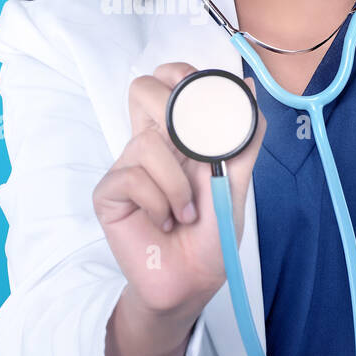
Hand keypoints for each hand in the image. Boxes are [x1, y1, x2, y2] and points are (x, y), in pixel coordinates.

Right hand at [92, 62, 266, 318]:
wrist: (194, 279)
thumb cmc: (213, 230)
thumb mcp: (238, 179)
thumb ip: (244, 135)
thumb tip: (246, 85)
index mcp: (177, 135)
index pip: (166, 81)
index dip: (179, 75)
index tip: (202, 98)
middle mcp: (149, 144)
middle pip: (142, 89)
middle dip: (173, 114)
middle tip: (193, 149)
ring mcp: (126, 167)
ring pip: (148, 143)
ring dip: (178, 185)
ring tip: (186, 212)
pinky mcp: (110, 193)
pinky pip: (134, 178)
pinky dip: (161, 204)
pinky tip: (165, 222)